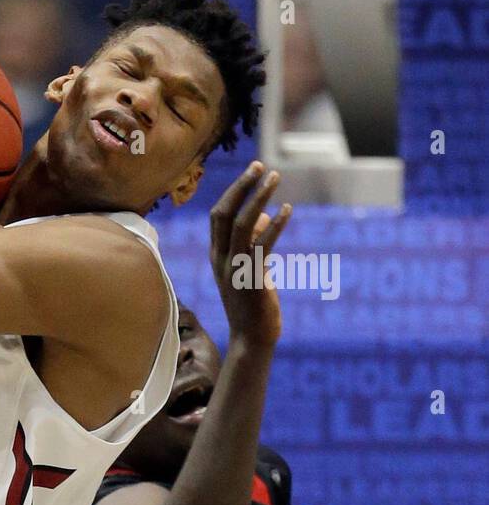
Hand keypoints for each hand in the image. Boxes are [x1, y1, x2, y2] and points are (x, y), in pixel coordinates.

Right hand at [208, 161, 291, 349]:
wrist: (252, 339)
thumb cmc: (253, 304)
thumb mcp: (250, 269)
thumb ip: (254, 243)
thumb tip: (265, 216)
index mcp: (217, 256)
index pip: (219, 215)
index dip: (234, 191)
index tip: (252, 172)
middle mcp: (221, 259)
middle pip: (225, 213)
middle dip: (242, 186)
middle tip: (260, 166)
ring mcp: (235, 269)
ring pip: (242, 224)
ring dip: (258, 197)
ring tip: (274, 177)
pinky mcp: (252, 278)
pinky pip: (262, 244)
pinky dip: (274, 225)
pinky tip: (287, 209)